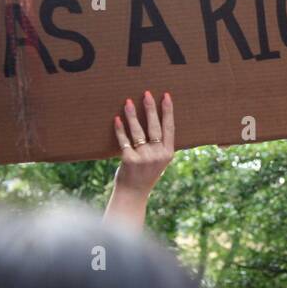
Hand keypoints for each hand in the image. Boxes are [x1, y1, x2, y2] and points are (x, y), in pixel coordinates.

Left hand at [105, 91, 175, 227]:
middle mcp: (158, 155)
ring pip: (138, 131)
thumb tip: (154, 119)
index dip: (168, 111)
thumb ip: (160, 145)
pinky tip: (117, 119)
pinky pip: (124, 141)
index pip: (169, 128)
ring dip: (132, 115)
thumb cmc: (145, 173)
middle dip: (150, 108)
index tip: (166, 96)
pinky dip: (120, 129)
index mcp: (168, 153)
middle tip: (146, 93)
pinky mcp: (129, 160)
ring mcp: (144, 157)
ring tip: (128, 102)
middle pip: (154, 126)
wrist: (133, 193)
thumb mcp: (159, 161)